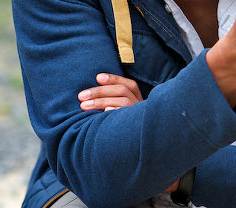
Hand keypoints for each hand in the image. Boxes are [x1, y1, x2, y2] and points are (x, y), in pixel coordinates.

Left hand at [77, 74, 179, 191]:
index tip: (97, 77)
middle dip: (99, 91)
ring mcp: (141, 118)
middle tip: (81, 96)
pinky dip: (116, 113)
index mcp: (140, 103)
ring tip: (83, 106)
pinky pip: (128, 118)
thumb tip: (97, 99)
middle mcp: (142, 108)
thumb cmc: (134, 136)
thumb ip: (119, 107)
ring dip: (100, 101)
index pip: (129, 85)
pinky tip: (105, 114)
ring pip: (122, 102)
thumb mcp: (129, 119)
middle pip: (122, 92)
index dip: (114, 79)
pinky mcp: (139, 130)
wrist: (154, 158)